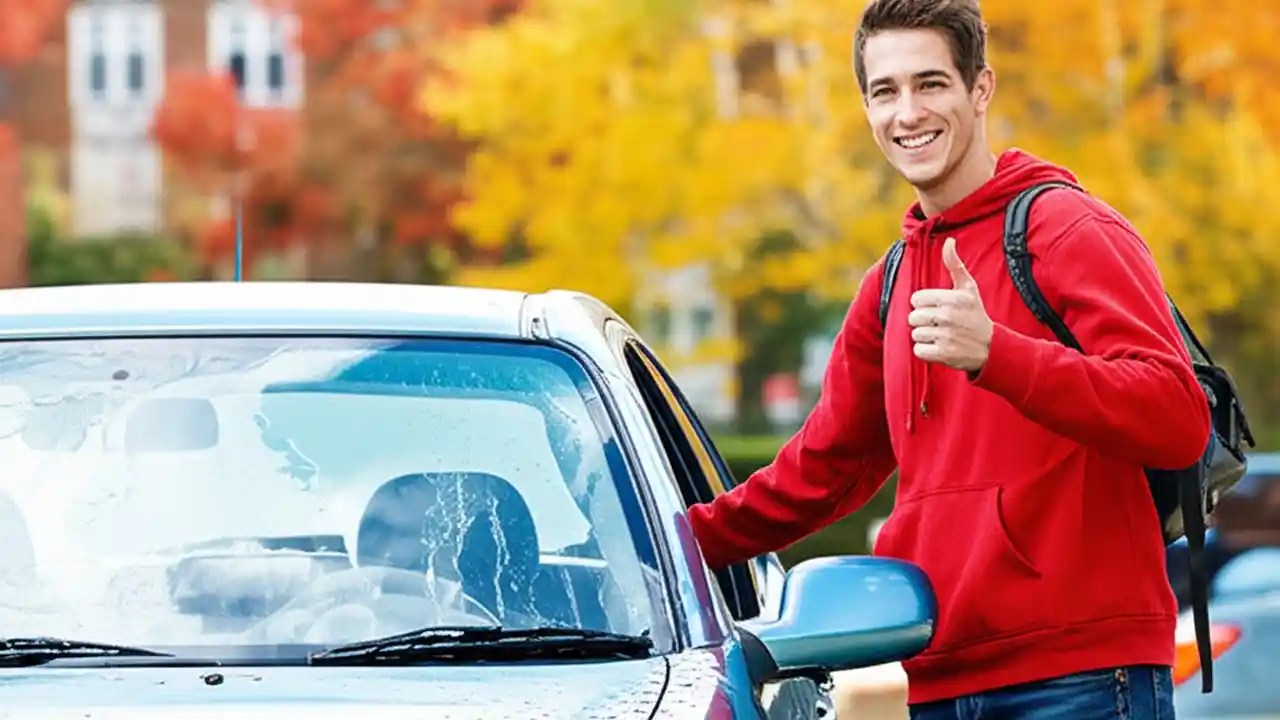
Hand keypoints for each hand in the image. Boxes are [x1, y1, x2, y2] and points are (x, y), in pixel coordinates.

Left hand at [908, 237, 993, 372]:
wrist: (991, 346)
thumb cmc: (976, 314)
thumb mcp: (968, 288)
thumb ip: (954, 265)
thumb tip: (948, 241)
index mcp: (951, 298)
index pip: (916, 299)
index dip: (924, 304)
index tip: (938, 308)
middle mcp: (948, 316)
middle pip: (913, 317)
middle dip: (923, 321)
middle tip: (939, 323)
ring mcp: (946, 336)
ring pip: (915, 334)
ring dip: (925, 336)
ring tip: (941, 335)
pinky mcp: (943, 354)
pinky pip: (918, 351)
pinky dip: (926, 351)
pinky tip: (939, 347)